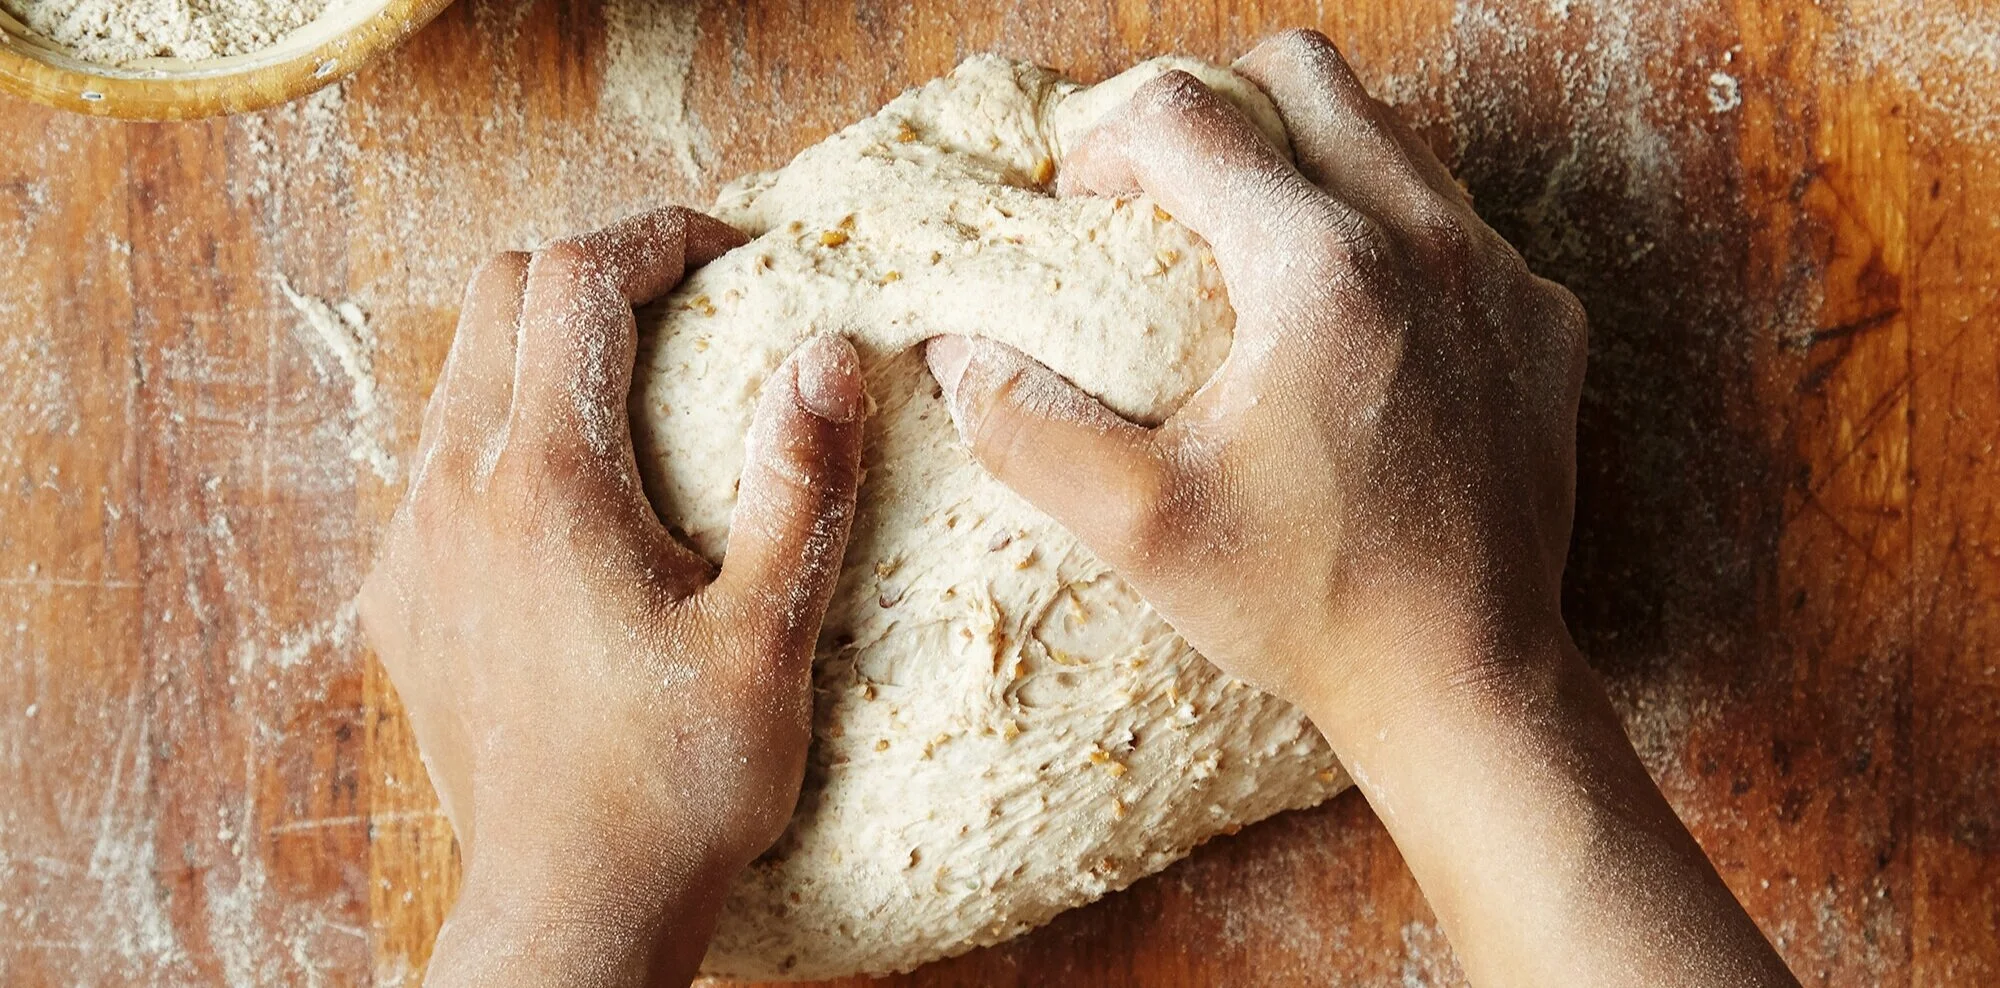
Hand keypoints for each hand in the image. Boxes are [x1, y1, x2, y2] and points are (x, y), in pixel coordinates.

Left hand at [358, 206, 865, 986]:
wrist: (569, 910)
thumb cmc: (677, 784)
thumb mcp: (768, 637)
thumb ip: (801, 486)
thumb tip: (829, 355)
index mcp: (546, 481)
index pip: (574, 278)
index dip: (655, 236)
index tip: (730, 253)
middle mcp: (456, 493)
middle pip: (496, 294)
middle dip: (591, 269)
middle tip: (687, 302)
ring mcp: (415, 548)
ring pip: (457, 374)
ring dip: (541, 346)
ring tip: (638, 387)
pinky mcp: (403, 602)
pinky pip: (437, 462)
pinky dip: (502, 429)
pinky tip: (575, 498)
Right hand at [927, 31, 1795, 987]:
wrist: (1463, 682)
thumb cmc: (1302, 604)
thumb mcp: (1134, 523)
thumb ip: (1022, 424)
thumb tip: (957, 348)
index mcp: (1318, 267)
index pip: (1184, 114)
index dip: (1105, 144)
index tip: (1084, 212)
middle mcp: (1425, 240)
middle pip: (1302, 72)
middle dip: (1214, 107)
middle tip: (1166, 196)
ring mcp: (1501, 275)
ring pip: (1390, 131)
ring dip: (1305, 159)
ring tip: (1251, 250)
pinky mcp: (1544, 321)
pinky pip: (1456, 218)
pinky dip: (1388, 233)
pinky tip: (1349, 326)